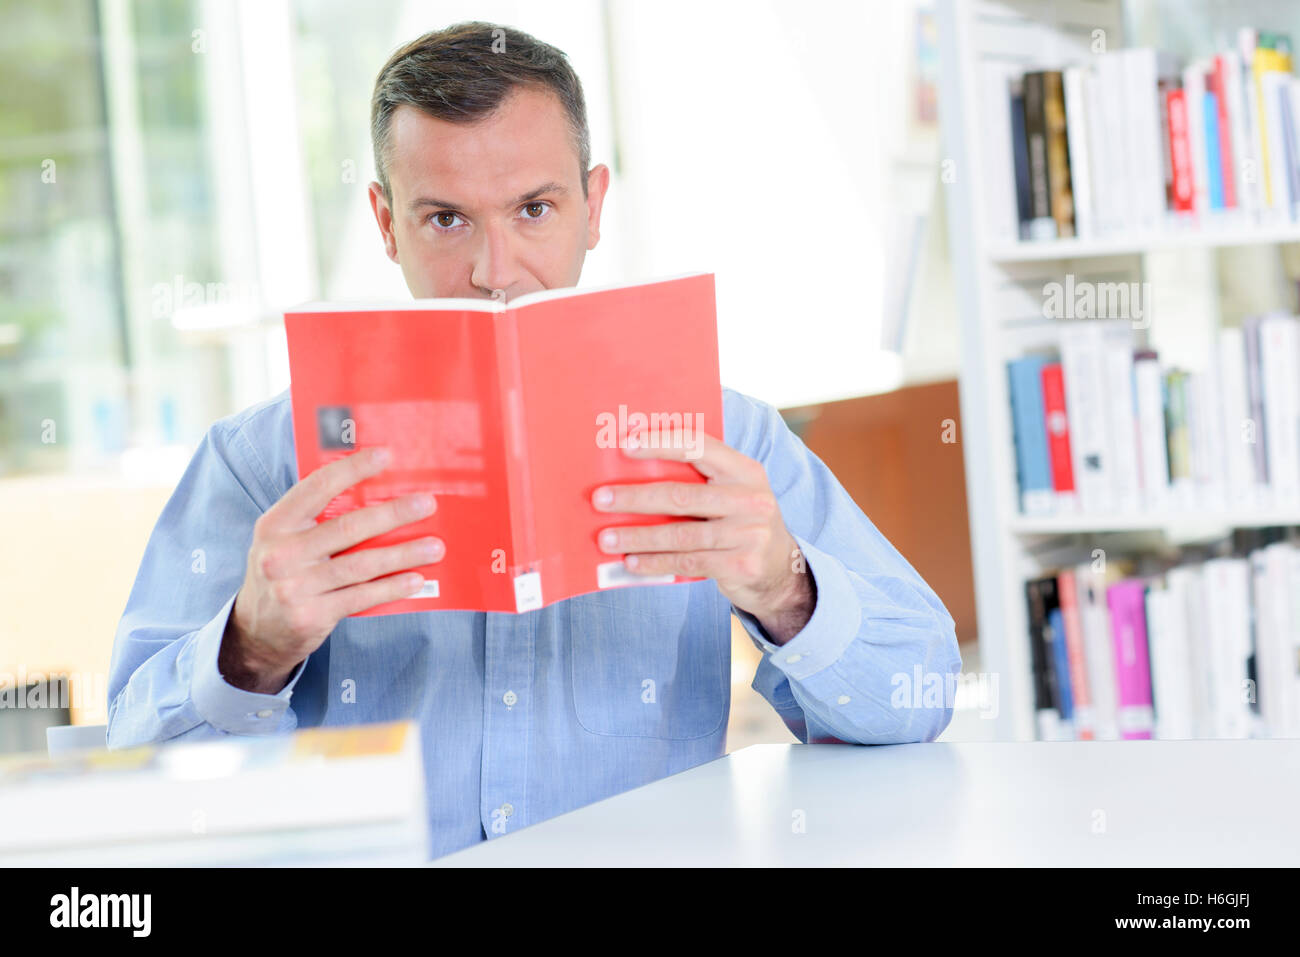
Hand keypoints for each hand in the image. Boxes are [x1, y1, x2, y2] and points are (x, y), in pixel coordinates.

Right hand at [221, 446, 442, 692]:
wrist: (258, 632)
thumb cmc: (282, 574)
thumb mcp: (284, 540)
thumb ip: (316, 518)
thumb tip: (373, 491)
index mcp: (276, 524)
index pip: (317, 487)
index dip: (352, 469)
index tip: (385, 455)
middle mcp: (282, 554)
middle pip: (348, 527)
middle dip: (393, 514)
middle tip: (426, 504)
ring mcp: (295, 587)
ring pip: (361, 564)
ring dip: (403, 554)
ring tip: (434, 547)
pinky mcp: (312, 615)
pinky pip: (361, 596)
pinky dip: (391, 587)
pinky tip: (416, 579)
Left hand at [591, 429, 815, 642]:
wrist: (782, 570)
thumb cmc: (740, 522)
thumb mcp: (733, 492)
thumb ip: (699, 480)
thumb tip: (632, 472)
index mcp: (745, 470)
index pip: (698, 446)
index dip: (659, 443)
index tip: (623, 446)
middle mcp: (750, 499)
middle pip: (681, 495)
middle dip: (635, 497)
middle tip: (600, 499)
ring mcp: (748, 534)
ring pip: (680, 535)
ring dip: (637, 536)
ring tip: (606, 538)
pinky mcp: (741, 565)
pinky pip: (688, 562)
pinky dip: (655, 563)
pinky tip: (631, 562)